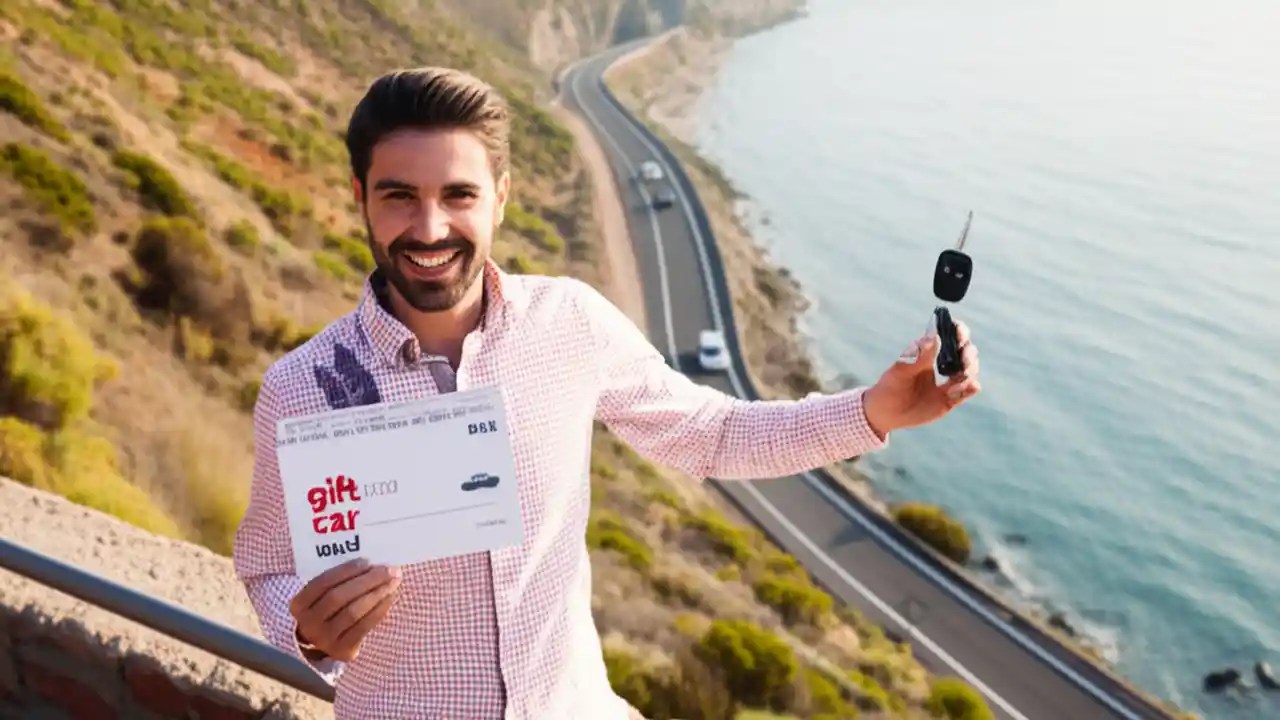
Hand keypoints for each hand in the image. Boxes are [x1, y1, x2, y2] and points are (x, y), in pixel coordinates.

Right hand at [290, 558, 401, 661]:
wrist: (322, 643)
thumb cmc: (326, 610)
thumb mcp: (321, 596)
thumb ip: (337, 580)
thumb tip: (371, 563)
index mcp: (299, 604)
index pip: (323, 582)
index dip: (346, 570)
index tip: (368, 560)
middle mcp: (308, 623)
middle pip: (339, 597)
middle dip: (367, 580)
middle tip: (388, 570)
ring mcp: (324, 640)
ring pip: (353, 612)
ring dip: (377, 594)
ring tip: (393, 582)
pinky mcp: (343, 650)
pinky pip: (364, 626)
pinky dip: (380, 609)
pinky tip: (390, 597)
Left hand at [862, 320, 980, 436]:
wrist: (885, 413)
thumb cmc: (890, 386)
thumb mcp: (901, 371)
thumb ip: (918, 356)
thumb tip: (933, 336)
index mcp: (929, 352)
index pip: (950, 335)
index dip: (959, 331)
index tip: (959, 335)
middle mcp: (943, 364)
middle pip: (966, 351)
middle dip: (969, 353)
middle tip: (964, 360)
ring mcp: (948, 382)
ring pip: (969, 370)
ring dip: (970, 371)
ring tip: (958, 380)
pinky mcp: (950, 399)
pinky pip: (966, 391)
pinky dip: (970, 387)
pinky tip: (970, 387)